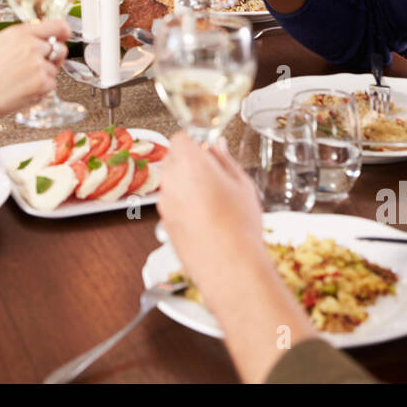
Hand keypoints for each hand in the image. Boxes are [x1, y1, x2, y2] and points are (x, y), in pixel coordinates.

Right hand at [0, 19, 68, 123]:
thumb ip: (23, 37)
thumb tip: (40, 37)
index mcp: (21, 33)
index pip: (57, 25)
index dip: (64, 32)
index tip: (65, 35)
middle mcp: (32, 46)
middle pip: (60, 48)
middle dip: (53, 58)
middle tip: (37, 66)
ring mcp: (39, 65)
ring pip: (54, 69)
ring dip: (43, 76)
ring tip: (21, 80)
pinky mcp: (42, 83)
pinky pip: (51, 85)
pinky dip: (41, 90)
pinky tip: (23, 89)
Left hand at [158, 132, 267, 295]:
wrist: (230, 268)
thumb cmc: (239, 227)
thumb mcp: (242, 183)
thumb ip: (224, 159)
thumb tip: (217, 146)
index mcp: (189, 163)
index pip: (180, 138)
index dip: (195, 143)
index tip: (207, 151)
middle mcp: (171, 181)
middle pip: (173, 160)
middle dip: (189, 164)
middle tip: (215, 177)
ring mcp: (165, 204)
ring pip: (172, 184)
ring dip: (186, 186)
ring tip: (214, 203)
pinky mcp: (164, 224)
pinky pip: (172, 205)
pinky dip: (184, 207)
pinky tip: (207, 220)